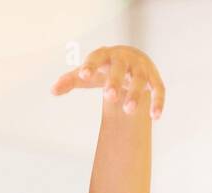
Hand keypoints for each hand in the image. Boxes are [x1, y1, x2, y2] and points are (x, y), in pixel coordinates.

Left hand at [51, 45, 165, 118]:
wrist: (130, 59)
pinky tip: (155, 117)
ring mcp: (141, 68)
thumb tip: (52, 90)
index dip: (91, 65)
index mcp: (106, 55)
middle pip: (121, 68)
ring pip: (140, 79)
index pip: (97, 57)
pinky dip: (158, 102)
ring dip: (136, 94)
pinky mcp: (154, 78)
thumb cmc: (103, 68)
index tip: (83, 75)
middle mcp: (125, 58)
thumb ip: (70, 81)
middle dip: (115, 80)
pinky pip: (159, 89)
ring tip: (128, 111)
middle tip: (108, 97)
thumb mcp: (87, 74)